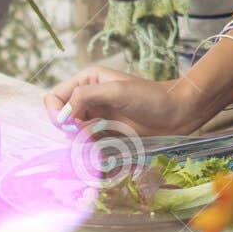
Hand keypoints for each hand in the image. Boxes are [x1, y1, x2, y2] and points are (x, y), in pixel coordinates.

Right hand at [45, 66, 207, 136]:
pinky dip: (90, 150)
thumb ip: (86, 97)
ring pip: (73, 134)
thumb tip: (63, 115)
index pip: (55, 97)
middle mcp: (88, 98)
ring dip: (80, 142)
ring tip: (99, 143)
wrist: (177, 114)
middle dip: (69, 130)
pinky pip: (88, 144)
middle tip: (87, 137)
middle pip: (61, 117)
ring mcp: (97, 117)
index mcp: (86, 81)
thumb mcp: (117, 91)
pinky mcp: (107, 134)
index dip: (56, 113)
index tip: (70, 126)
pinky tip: (104, 150)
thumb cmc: (150, 97)